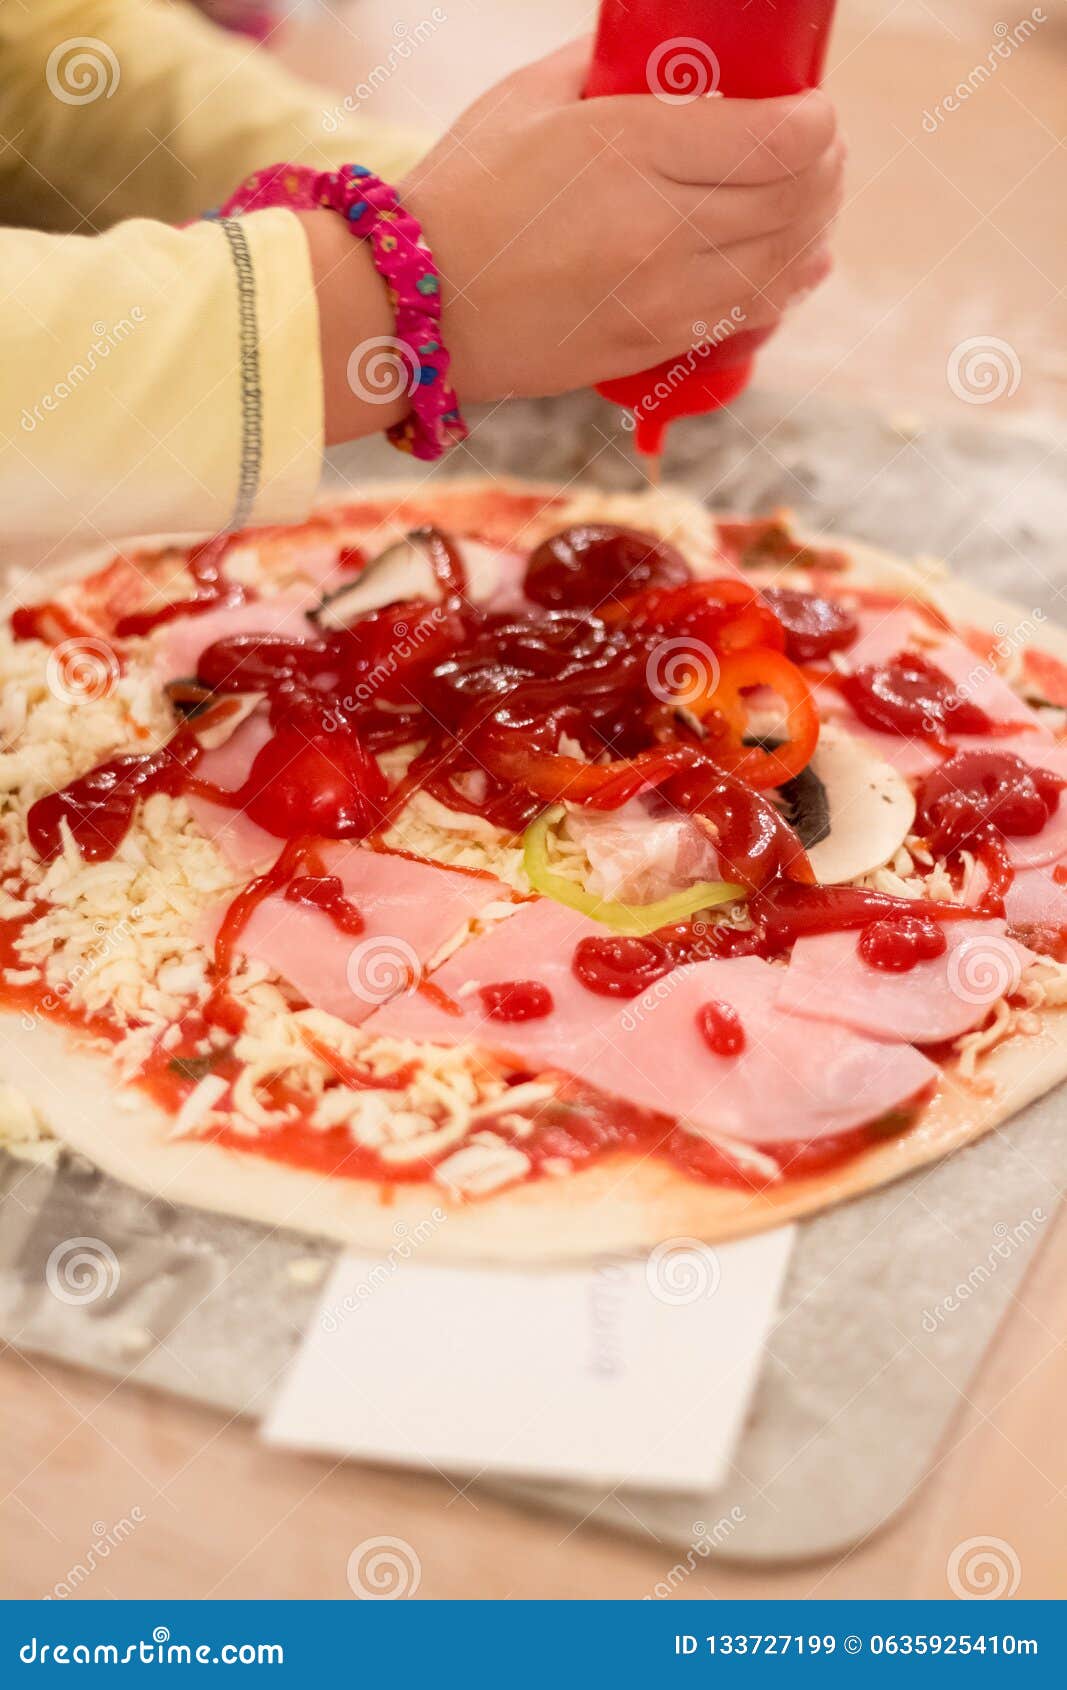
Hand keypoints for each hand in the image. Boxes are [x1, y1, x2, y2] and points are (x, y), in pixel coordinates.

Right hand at [402, 39, 844, 403]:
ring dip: (812, 231)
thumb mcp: (531, 98)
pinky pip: (748, 316)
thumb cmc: (464, 191)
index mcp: (635, 148)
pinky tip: (787, 266)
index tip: (813, 108)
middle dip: (825, 171)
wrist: (415, 305)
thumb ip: (608, 64)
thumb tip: (665, 48)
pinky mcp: (653, 346)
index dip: (818, 121)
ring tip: (809, 209)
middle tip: (818, 154)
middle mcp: (662, 228)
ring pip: (785, 265)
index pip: (782, 139)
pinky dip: (781, 286)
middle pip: (797, 201)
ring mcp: (663, 297)